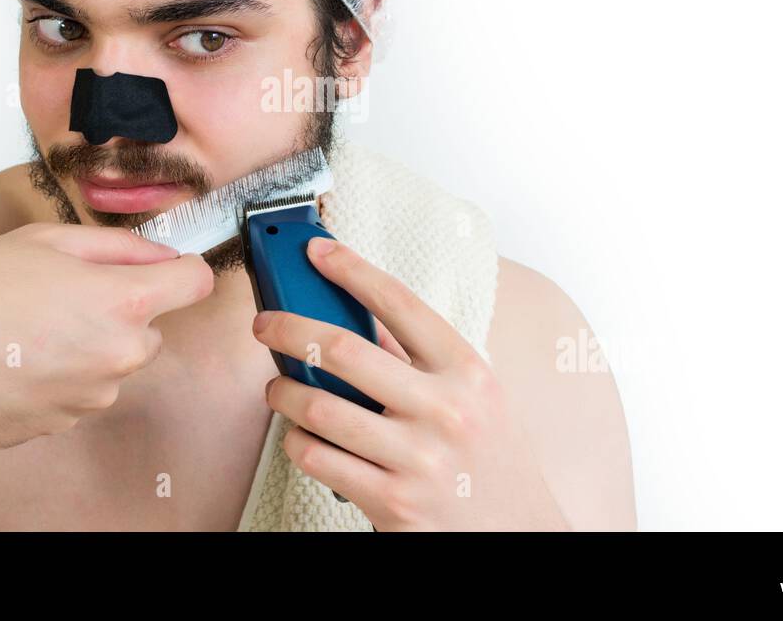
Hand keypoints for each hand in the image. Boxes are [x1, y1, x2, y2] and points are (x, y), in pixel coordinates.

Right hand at [0, 222, 213, 447]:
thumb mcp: (50, 240)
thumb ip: (120, 246)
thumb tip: (160, 256)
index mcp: (124, 302)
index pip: (196, 283)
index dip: (180, 270)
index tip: (165, 269)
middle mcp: (119, 356)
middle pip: (151, 330)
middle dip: (123, 313)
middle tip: (64, 296)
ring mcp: (91, 397)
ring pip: (112, 367)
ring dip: (88, 349)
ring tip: (29, 330)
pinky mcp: (61, 424)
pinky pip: (77, 394)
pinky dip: (59, 379)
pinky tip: (16, 360)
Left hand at [251, 236, 567, 530]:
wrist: (516, 531)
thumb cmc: (488, 456)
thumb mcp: (474, 394)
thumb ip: (419, 357)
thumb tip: (353, 312)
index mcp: (467, 371)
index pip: (400, 303)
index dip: (352, 270)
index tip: (317, 251)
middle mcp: (445, 410)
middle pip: (343, 350)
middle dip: (289, 329)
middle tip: (266, 325)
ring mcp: (417, 459)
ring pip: (319, 408)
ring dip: (284, 392)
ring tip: (279, 389)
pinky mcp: (392, 502)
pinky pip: (318, 458)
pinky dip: (297, 441)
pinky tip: (301, 435)